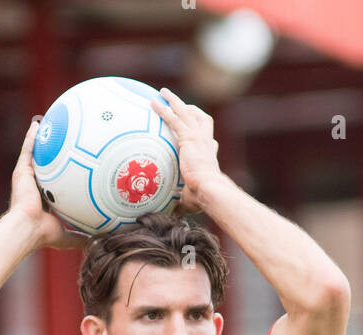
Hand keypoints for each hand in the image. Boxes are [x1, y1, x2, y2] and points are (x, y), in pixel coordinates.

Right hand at [9, 119, 90, 251]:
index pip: (52, 185)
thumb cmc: (43, 235)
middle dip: (49, 155)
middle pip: (43, 166)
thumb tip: (100, 242)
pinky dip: (31, 137)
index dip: (59, 177)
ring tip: (46, 125)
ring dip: (39, 140)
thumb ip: (81, 237)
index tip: (69, 169)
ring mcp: (25, 179)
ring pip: (33, 155)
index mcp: (41, 201)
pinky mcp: (20, 172)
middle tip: (59, 141)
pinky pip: (27, 150)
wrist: (27, 228)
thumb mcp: (67, 236)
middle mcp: (32, 188)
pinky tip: (37, 124)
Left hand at [149, 87, 223, 214]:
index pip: (209, 142)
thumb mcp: (191, 200)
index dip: (204, 137)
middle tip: (182, 104)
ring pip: (187, 112)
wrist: (209, 189)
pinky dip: (164, 109)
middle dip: (191, 109)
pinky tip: (153, 102)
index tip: (199, 136)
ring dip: (175, 101)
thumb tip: (169, 214)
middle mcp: (206, 143)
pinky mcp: (189, 137)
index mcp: (209, 156)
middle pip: (201, 119)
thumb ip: (180, 203)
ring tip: (163, 92)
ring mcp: (198, 137)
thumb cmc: (202, 198)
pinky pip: (174, 119)